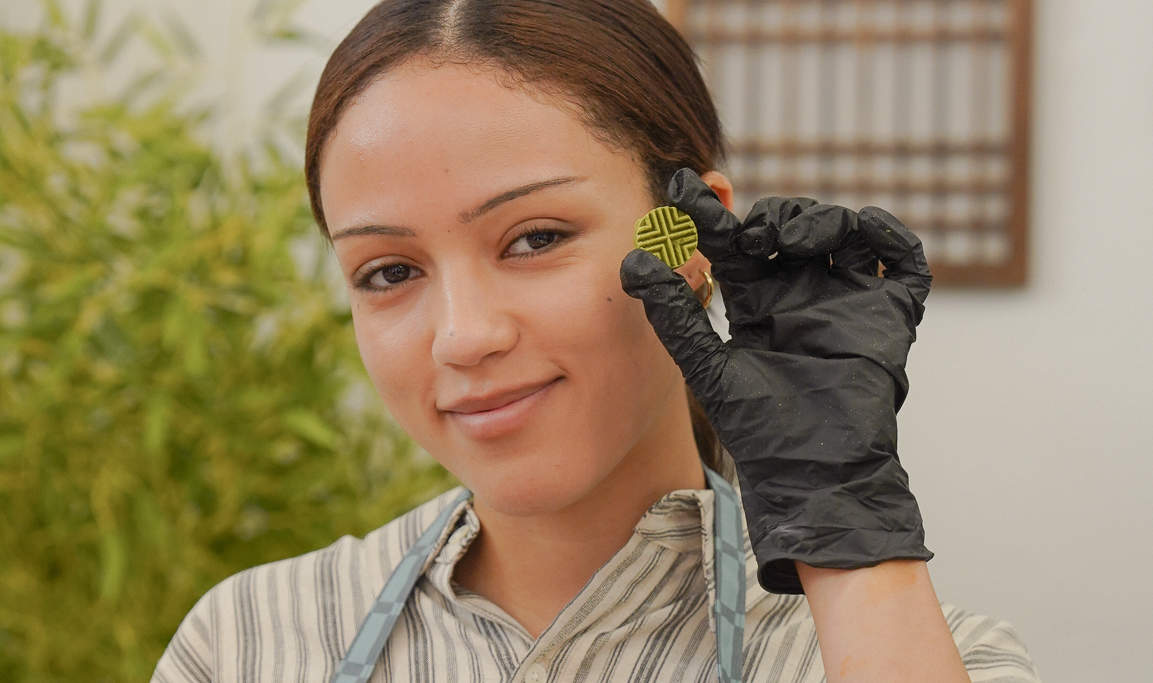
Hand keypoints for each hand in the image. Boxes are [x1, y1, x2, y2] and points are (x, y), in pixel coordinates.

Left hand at [620, 168, 933, 593]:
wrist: (816, 472)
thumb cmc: (760, 429)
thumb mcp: (709, 365)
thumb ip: (674, 315)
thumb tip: (633, 260)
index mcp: (756, 302)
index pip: (734, 243)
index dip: (710, 213)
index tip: (684, 184)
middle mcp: (801, 295)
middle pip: (789, 227)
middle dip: (773, 216)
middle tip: (756, 233)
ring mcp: (847, 301)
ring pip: (841, 232)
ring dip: (819, 219)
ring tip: (793, 239)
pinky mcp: (888, 315)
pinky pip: (902, 260)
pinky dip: (889, 235)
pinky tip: (863, 229)